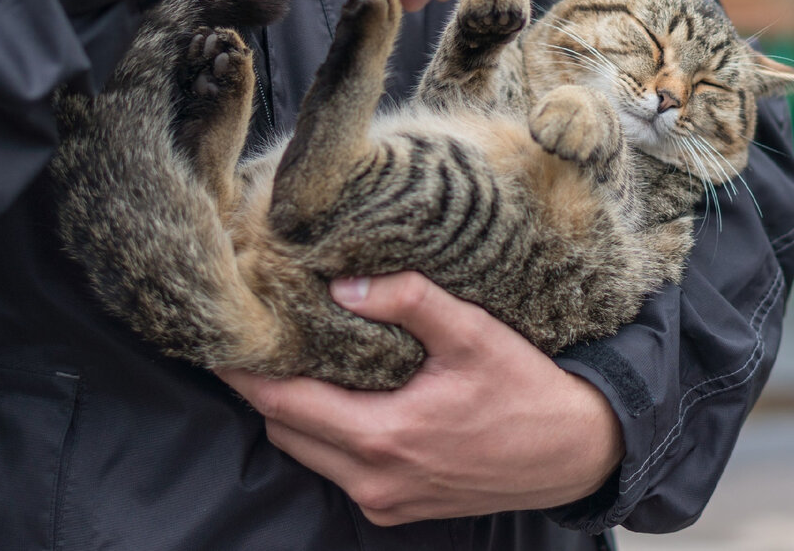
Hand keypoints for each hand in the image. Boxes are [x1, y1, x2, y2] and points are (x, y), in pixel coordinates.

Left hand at [217, 272, 623, 525]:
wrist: (573, 453)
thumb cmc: (525, 391)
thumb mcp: (472, 333)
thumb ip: (408, 301)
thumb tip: (342, 285)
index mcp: (384, 437)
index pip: (283, 405)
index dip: (244, 374)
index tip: (219, 342)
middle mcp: (375, 479)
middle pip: (286, 432)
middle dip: (263, 391)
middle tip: (256, 343)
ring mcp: (385, 500)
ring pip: (308, 455)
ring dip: (294, 415)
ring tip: (295, 364)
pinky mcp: (399, 508)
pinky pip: (339, 471)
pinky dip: (326, 437)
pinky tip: (342, 400)